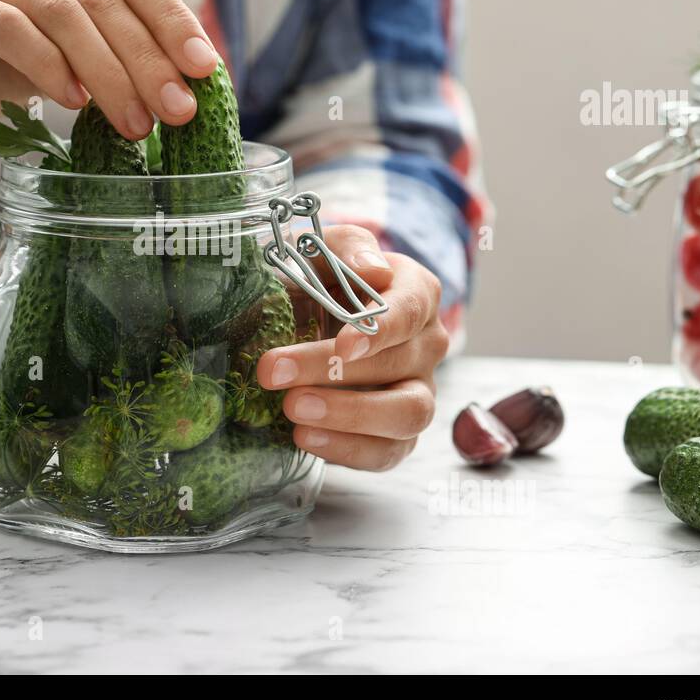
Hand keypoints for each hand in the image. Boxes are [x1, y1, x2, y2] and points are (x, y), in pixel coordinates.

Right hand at [0, 0, 216, 227]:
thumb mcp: (65, 51)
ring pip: (62, 11)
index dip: (172, 18)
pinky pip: (11, 27)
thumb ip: (114, 45)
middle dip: (147, 58)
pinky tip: (74, 103)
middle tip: (176, 110)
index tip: (205, 68)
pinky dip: (50, 67)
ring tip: (133, 122)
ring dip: (108, 72)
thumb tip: (189, 77)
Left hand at [257, 226, 448, 470]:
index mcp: (416, 292)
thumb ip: (347, 247)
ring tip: (293, 410)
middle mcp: (427, 344)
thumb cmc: (316, 277)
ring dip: (349, 416)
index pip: (410, 310)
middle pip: (396, 363)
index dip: (380, 331)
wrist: (305, 315)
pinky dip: (347, 450)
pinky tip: (305, 437)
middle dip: (331, 371)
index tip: (344, 345)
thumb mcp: (321, 248)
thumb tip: (372, 269)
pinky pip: (387, 453)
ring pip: (407, 414)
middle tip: (273, 372)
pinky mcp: (399, 434)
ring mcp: (418, 391)